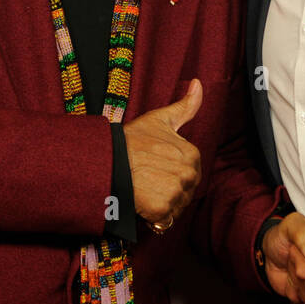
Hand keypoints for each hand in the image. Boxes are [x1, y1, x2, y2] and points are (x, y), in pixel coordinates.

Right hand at [123, 79, 202, 227]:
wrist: (106, 158)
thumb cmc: (131, 139)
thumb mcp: (159, 119)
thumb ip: (185, 106)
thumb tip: (198, 83)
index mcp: (192, 154)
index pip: (190, 175)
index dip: (171, 174)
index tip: (154, 167)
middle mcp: (188, 173)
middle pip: (185, 192)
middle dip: (168, 190)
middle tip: (147, 178)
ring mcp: (175, 192)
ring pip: (175, 207)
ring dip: (161, 203)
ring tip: (143, 188)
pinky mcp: (162, 209)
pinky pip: (163, 220)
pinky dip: (152, 216)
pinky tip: (141, 201)